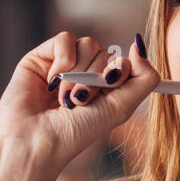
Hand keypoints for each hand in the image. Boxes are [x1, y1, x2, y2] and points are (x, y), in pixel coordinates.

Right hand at [0, 31, 158, 180]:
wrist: (35, 141)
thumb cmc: (76, 133)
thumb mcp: (120, 108)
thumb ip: (144, 79)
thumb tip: (140, 45)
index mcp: (106, 88)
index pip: (125, 63)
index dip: (120, 75)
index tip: (109, 92)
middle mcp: (86, 74)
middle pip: (108, 53)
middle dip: (96, 80)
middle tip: (80, 103)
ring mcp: (65, 64)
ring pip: (89, 45)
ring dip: (79, 75)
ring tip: (64, 98)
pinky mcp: (43, 56)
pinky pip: (66, 39)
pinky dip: (63, 60)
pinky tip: (51, 81)